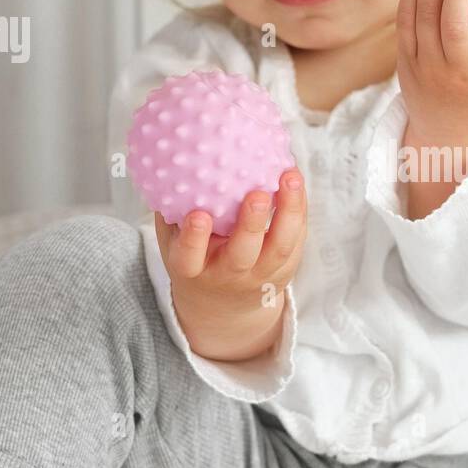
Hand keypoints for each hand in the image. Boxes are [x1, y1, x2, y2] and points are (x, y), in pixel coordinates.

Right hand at [153, 167, 306, 362]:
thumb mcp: (174, 242)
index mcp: (193, 269)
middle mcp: (228, 275)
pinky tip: (296, 182)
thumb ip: (172, 210)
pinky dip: (298, 210)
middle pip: (242, 255)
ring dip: (288, 211)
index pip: (189, 257)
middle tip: (258, 193)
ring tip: (290, 177)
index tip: (198, 215)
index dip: (193, 239)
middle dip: (251, 224)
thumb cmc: (196, 259)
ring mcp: (260, 275)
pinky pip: (296, 240)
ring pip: (279, 248)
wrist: (224, 306)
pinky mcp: (285, 270)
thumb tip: (169, 161)